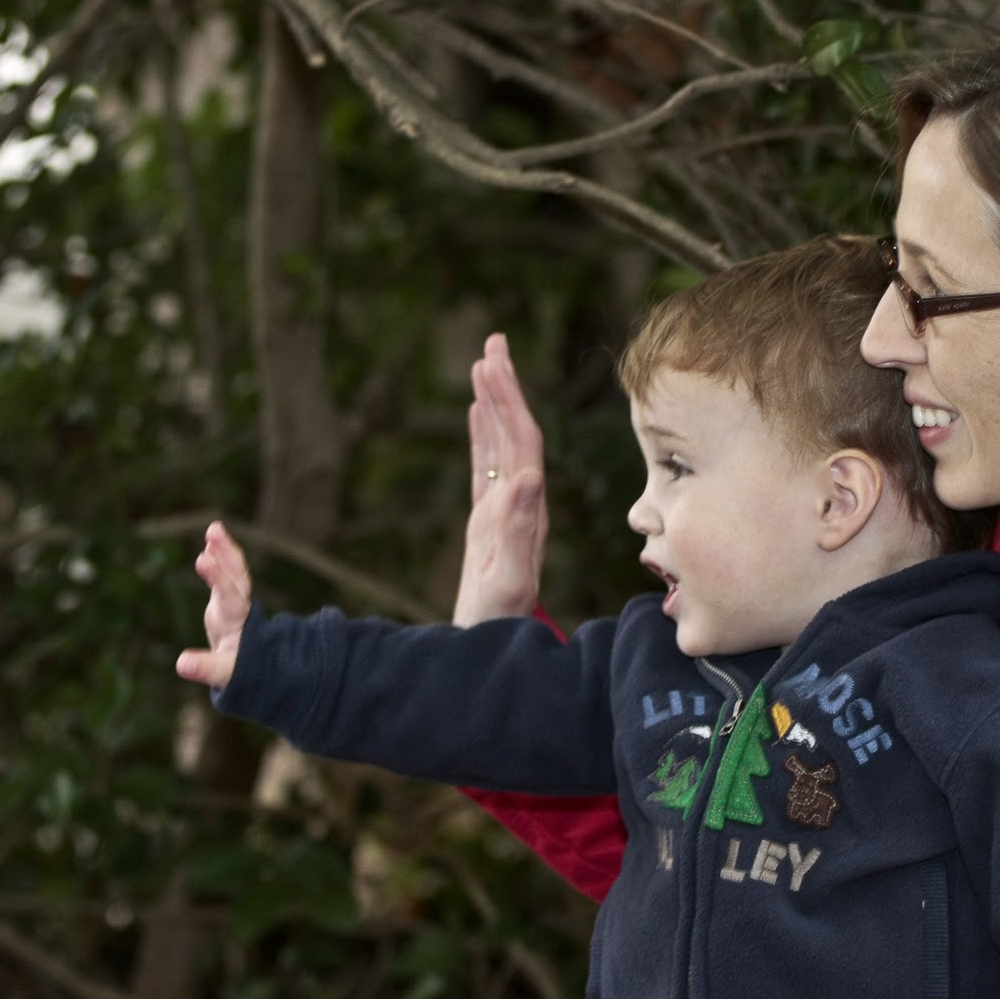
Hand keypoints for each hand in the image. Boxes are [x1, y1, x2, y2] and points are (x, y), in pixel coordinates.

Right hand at [176, 521, 250, 687]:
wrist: (253, 662)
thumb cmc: (237, 667)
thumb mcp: (225, 672)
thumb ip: (206, 667)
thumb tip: (182, 663)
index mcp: (239, 625)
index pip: (232, 601)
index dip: (221, 582)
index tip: (202, 560)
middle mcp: (239, 609)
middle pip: (236, 581)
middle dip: (225, 561)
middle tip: (213, 536)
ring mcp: (235, 602)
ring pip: (234, 574)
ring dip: (224, 552)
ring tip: (215, 529)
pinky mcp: (227, 600)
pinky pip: (226, 574)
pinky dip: (218, 559)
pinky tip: (209, 544)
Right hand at [453, 332, 549, 625]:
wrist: (490, 657)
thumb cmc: (497, 628)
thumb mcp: (507, 582)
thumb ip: (517, 532)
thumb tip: (526, 477)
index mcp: (526, 511)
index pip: (523, 445)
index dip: (511, 403)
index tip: (494, 365)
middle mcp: (520, 505)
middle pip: (516, 435)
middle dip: (504, 388)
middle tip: (492, 341)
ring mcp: (503, 512)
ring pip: (499, 445)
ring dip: (493, 403)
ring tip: (482, 362)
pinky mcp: (486, 523)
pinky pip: (483, 468)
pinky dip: (479, 435)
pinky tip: (472, 412)